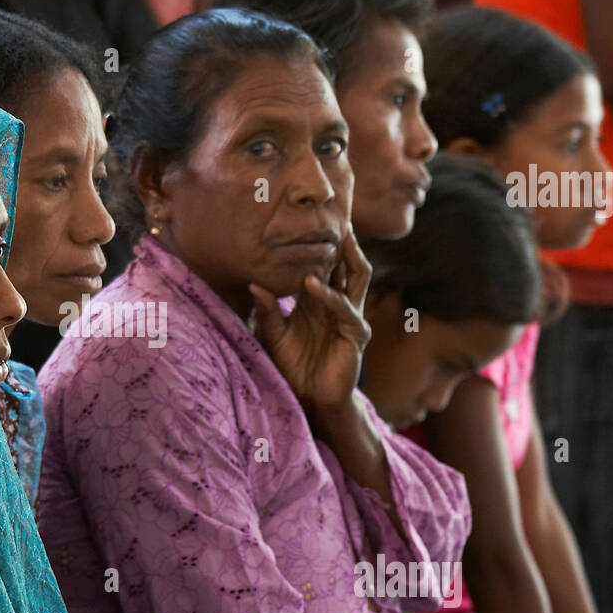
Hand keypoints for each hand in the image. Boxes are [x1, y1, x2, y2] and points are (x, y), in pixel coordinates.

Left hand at [249, 224, 371, 410]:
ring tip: (336, 236)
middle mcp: (339, 304)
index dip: (323, 242)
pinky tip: (311, 284)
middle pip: (349, 262)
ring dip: (347, 256)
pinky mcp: (357, 335)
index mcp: (321, 299)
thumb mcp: (273, 334)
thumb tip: (253, 283)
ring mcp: (351, 317)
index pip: (328, 263)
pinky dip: (329, 295)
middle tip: (336, 214)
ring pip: (359, 277)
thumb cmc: (293, 366)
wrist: (308, 398)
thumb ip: (267, 309)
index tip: (310, 218)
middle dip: (345, 239)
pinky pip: (346, 310)